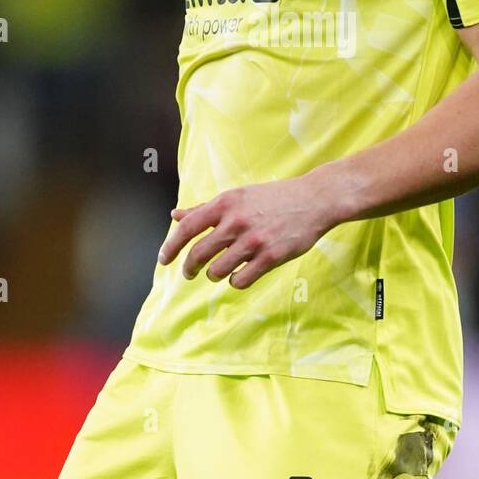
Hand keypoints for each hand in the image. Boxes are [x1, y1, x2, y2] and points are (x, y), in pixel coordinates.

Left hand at [156, 173, 334, 289]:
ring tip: (220, 271)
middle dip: (189, 268)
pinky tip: (239, 274)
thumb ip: (205, 208)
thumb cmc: (273, 198)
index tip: (164, 259)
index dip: (171, 246)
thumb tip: (175, 215)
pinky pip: (240, 280)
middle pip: (198, 254)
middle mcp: (236, 222)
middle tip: (189, 273)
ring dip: (214, 275)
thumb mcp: (237, 196)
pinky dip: (235, 281)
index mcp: (226, 203)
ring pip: (217, 271)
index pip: (187, 228)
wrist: (314, 200)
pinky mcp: (271, 257)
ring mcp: (254, 241)